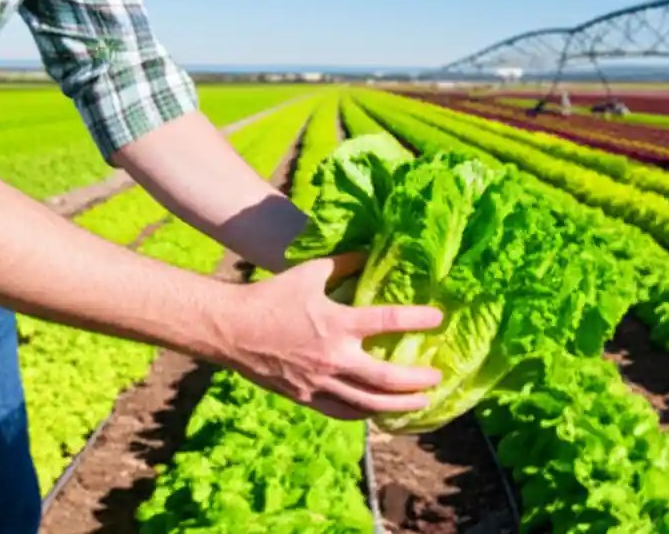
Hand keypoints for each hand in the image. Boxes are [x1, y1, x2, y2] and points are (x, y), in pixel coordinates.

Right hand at [212, 253, 443, 419]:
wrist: (231, 329)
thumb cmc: (271, 296)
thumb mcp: (311, 272)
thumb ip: (345, 265)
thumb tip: (371, 254)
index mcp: (337, 323)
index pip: (387, 322)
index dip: (417, 320)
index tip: (438, 318)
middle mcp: (333, 357)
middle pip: (385, 378)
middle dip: (416, 380)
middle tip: (438, 377)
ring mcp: (319, 381)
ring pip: (367, 403)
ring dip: (398, 404)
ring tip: (421, 403)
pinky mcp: (306, 396)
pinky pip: (342, 411)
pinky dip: (365, 413)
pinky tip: (380, 413)